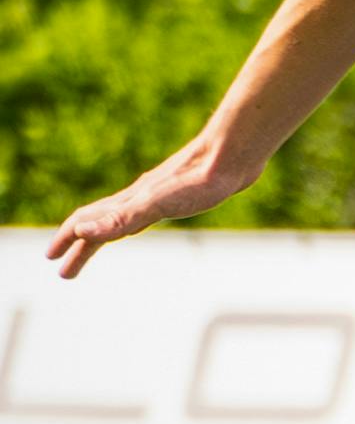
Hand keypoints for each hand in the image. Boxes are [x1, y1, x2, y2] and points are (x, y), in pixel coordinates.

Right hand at [43, 137, 245, 278]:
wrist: (234, 155)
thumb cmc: (199, 181)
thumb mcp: (157, 205)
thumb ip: (120, 219)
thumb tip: (81, 232)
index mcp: (128, 203)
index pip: (86, 225)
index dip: (67, 242)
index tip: (51, 259)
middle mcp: (137, 198)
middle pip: (98, 224)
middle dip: (79, 246)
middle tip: (65, 269)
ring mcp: (156, 194)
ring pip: (118, 216)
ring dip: (101, 233)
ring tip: (92, 243)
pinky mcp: (179, 192)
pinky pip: (142, 211)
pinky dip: (130, 221)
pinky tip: (138, 222)